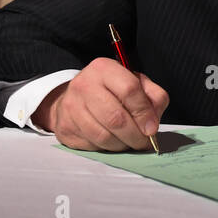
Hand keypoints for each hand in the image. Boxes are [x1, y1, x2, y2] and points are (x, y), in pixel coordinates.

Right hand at [32, 57, 168, 151]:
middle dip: (135, 135)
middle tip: (143, 142)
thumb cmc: (111, 90)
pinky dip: (107, 148)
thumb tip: (152, 123)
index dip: (144, 113)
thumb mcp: (135, 83)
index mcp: (104, 69)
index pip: (129, 90)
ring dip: (122, 145)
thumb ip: (152, 96)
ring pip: (104, 136)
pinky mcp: (65, 127)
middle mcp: (84, 84)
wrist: (76, 98)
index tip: (152, 128)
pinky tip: (112, 142)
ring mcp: (71, 106)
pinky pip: (92, 145)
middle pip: (116, 118)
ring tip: (129, 142)